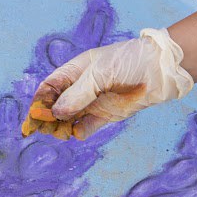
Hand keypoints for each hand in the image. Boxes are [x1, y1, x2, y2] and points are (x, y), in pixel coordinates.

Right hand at [27, 28, 193, 139]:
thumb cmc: (130, 61)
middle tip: (43, 130)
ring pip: (69, 118)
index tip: (33, 117)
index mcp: (75, 71)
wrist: (162, 69)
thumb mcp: (101, 73)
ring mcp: (94, 101)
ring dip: (62, 127)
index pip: (49, 87)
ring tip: (61, 134)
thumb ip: (79, 93)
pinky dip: (81, 132)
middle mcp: (81, 87)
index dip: (38, 102)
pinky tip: (78, 134)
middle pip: (55, 105)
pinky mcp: (107, 114)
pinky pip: (88, 126)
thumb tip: (56, 112)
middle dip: (46, 118)